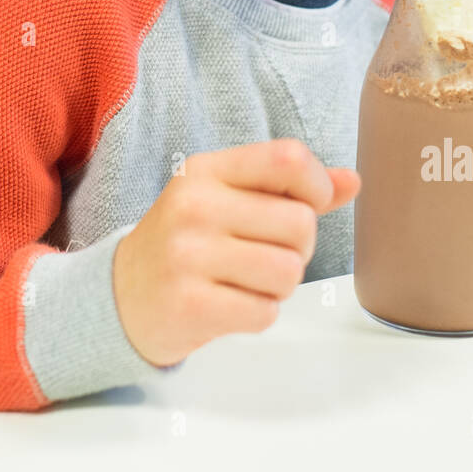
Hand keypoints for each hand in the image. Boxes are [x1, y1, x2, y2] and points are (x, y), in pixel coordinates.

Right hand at [113, 137, 360, 367]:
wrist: (120, 298)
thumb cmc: (187, 243)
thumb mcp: (227, 199)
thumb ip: (289, 188)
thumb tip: (352, 181)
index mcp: (205, 170)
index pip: (288, 158)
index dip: (317, 185)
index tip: (308, 205)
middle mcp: (194, 205)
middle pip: (300, 223)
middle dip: (299, 248)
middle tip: (267, 254)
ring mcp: (187, 254)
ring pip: (289, 271)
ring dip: (281, 286)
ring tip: (248, 281)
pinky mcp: (189, 303)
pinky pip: (266, 311)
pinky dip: (259, 313)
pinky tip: (230, 304)